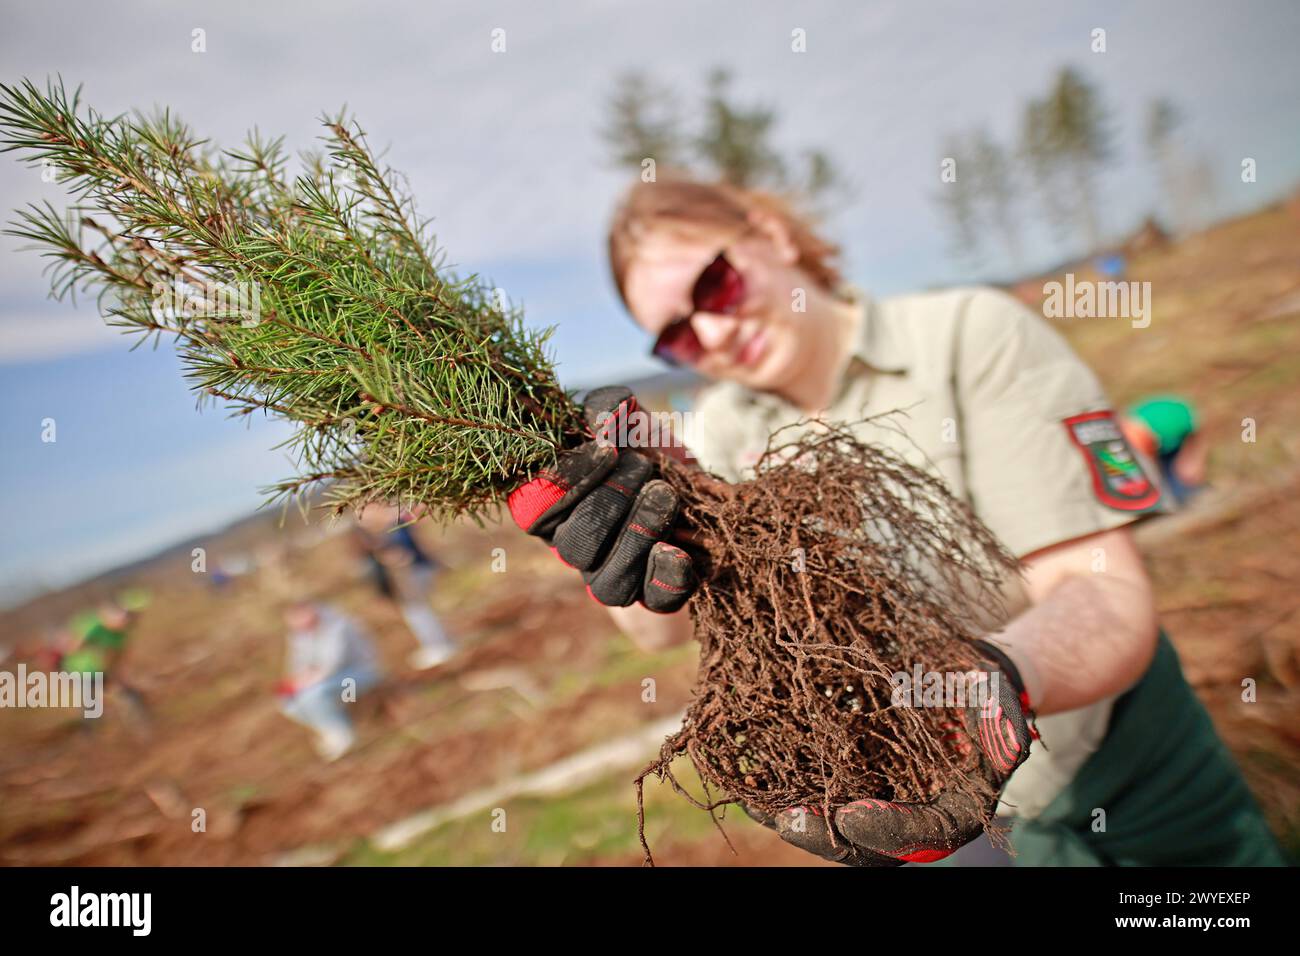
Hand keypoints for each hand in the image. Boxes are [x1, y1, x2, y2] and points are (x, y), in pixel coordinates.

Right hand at [507, 386, 697, 612]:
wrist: (700, 497)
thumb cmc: (649, 455)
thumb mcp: (630, 423)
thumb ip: (610, 409)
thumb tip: (606, 414)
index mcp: (554, 509)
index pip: (532, 510)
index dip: (566, 481)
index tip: (606, 448)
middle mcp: (575, 549)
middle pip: (573, 545)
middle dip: (611, 500)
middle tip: (642, 466)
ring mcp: (611, 578)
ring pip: (608, 581)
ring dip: (639, 530)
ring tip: (665, 493)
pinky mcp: (653, 598)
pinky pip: (653, 601)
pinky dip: (665, 575)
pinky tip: (676, 548)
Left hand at [746, 640, 1033, 864]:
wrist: (960, 676)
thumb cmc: (984, 689)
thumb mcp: (1001, 702)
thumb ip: (1004, 725)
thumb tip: (1014, 740)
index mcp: (952, 813)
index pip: (919, 836)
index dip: (885, 831)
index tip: (850, 817)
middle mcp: (910, 815)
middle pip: (865, 841)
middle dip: (824, 832)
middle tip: (787, 818)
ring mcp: (878, 799)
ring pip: (833, 821)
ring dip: (794, 815)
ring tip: (756, 802)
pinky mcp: (851, 778)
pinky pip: (817, 790)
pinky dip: (785, 785)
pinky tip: (752, 772)